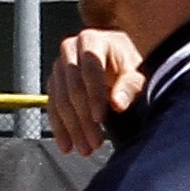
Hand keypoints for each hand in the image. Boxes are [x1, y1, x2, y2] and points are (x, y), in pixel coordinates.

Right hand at [46, 28, 146, 155]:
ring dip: (72, 129)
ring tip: (85, 149)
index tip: (100, 119)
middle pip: (73, 88)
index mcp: (92, 40)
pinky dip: (60, 128)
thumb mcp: (137, 73)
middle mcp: (70, 50)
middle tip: (94, 143)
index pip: (90, 70)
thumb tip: (117, 104)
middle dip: (83, 119)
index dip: (94, 96)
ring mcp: (59, 66)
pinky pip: (52, 108)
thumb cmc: (129, 65)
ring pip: (60, 101)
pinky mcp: (53, 82)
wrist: (117, 60)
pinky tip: (67, 145)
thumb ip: (130, 86)